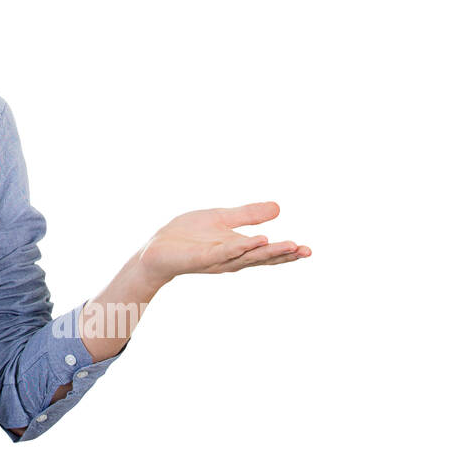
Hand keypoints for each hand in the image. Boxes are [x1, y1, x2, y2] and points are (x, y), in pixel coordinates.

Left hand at [134, 201, 310, 285]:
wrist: (157, 248)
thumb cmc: (187, 236)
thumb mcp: (222, 219)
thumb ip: (248, 215)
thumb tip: (279, 208)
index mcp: (238, 249)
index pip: (266, 252)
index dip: (287, 252)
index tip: (308, 251)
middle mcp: (231, 258)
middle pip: (262, 258)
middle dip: (284, 255)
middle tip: (306, 251)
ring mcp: (217, 259)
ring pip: (247, 256)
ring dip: (269, 252)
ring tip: (290, 246)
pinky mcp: (201, 257)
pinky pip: (224, 252)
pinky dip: (241, 247)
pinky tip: (258, 240)